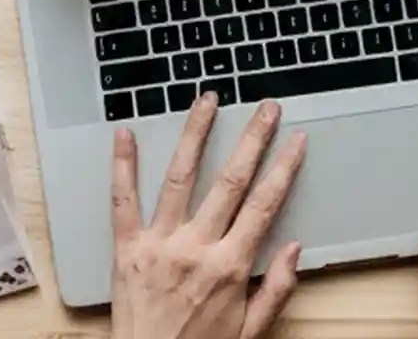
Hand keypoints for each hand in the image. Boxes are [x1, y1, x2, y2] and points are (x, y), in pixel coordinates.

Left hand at [110, 94, 307, 338]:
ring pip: (180, 177)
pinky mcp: (125, 248)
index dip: (284, 169)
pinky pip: (122, 200)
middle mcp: (196, 248)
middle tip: (265, 108)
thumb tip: (294, 248)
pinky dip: (122, 165)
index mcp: (230, 267)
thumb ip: (276, 290)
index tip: (296, 141)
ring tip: (207, 101)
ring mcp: (159, 244)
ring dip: (196, 135)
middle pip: (231, 182)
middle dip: (252, 140)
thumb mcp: (251, 332)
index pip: (265, 205)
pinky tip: (124, 133)